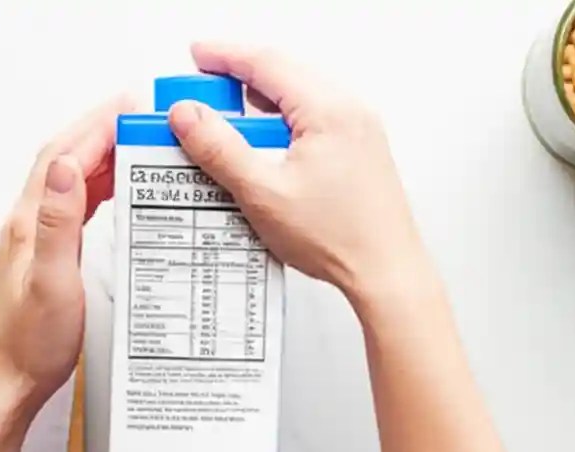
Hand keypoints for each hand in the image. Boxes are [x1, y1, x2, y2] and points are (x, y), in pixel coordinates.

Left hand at [0, 96, 131, 407]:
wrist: (10, 383)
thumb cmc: (32, 344)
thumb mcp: (52, 283)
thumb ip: (57, 223)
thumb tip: (64, 167)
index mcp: (29, 223)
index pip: (63, 156)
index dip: (97, 126)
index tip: (131, 106)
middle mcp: (28, 222)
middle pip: (64, 158)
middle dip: (100, 127)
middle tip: (140, 111)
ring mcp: (34, 236)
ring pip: (68, 178)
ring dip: (99, 152)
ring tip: (135, 138)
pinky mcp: (45, 253)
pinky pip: (72, 203)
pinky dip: (97, 183)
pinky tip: (115, 187)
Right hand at [168, 43, 431, 310]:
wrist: (386, 272)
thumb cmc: (340, 238)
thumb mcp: (263, 193)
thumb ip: (220, 149)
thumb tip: (188, 116)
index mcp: (328, 111)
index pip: (266, 63)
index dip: (224, 56)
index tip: (196, 56)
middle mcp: (349, 111)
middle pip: (284, 74)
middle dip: (239, 76)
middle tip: (202, 92)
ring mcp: (358, 129)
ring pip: (299, 97)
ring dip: (260, 102)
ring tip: (226, 121)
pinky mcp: (359, 150)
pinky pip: (313, 118)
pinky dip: (281, 122)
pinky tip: (263, 145)